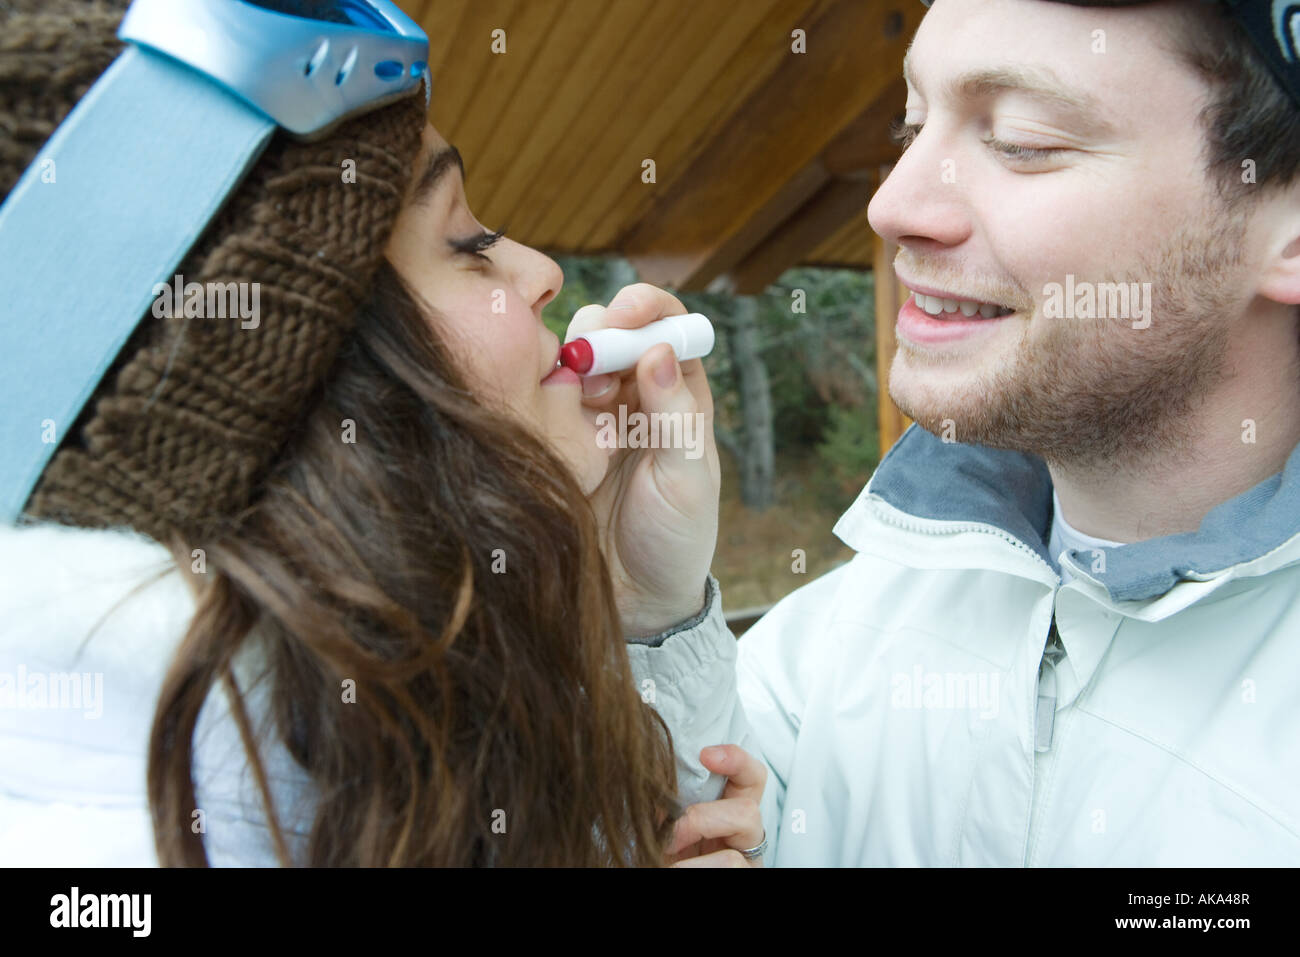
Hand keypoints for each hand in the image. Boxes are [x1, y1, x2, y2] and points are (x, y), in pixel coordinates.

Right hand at [571, 283, 720, 636]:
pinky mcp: (553, 437)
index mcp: (679, 394)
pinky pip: (540, 398)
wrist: (634, 597)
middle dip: (598, 332)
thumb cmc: (676, 538)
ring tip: (574, 397)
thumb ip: (675, 416)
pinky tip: (541, 414)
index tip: (625, 312)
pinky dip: (538, 393)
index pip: (668, 326)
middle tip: (589, 360)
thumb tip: (660, 352)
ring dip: (568, 365)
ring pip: (571, 360)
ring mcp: (590, 414)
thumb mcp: (685, 480)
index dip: (647, 307)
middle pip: (611, 331)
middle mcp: (634, 394)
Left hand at [666, 744, 766, 867]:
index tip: (705, 755)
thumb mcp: (669, 823)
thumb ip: (671, 806)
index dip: (736, 759)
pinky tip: (673, 869)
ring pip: (733, 860)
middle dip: (700, 821)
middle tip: (669, 836)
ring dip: (692, 863)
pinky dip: (690, 870)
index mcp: (729, 811)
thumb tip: (653, 792)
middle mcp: (744, 837)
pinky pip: (724, 872)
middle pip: (748, 813)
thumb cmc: (666, 851)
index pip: (751, 777)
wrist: (661, 868)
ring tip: (665, 862)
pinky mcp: (742, 878)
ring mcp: (745, 864)